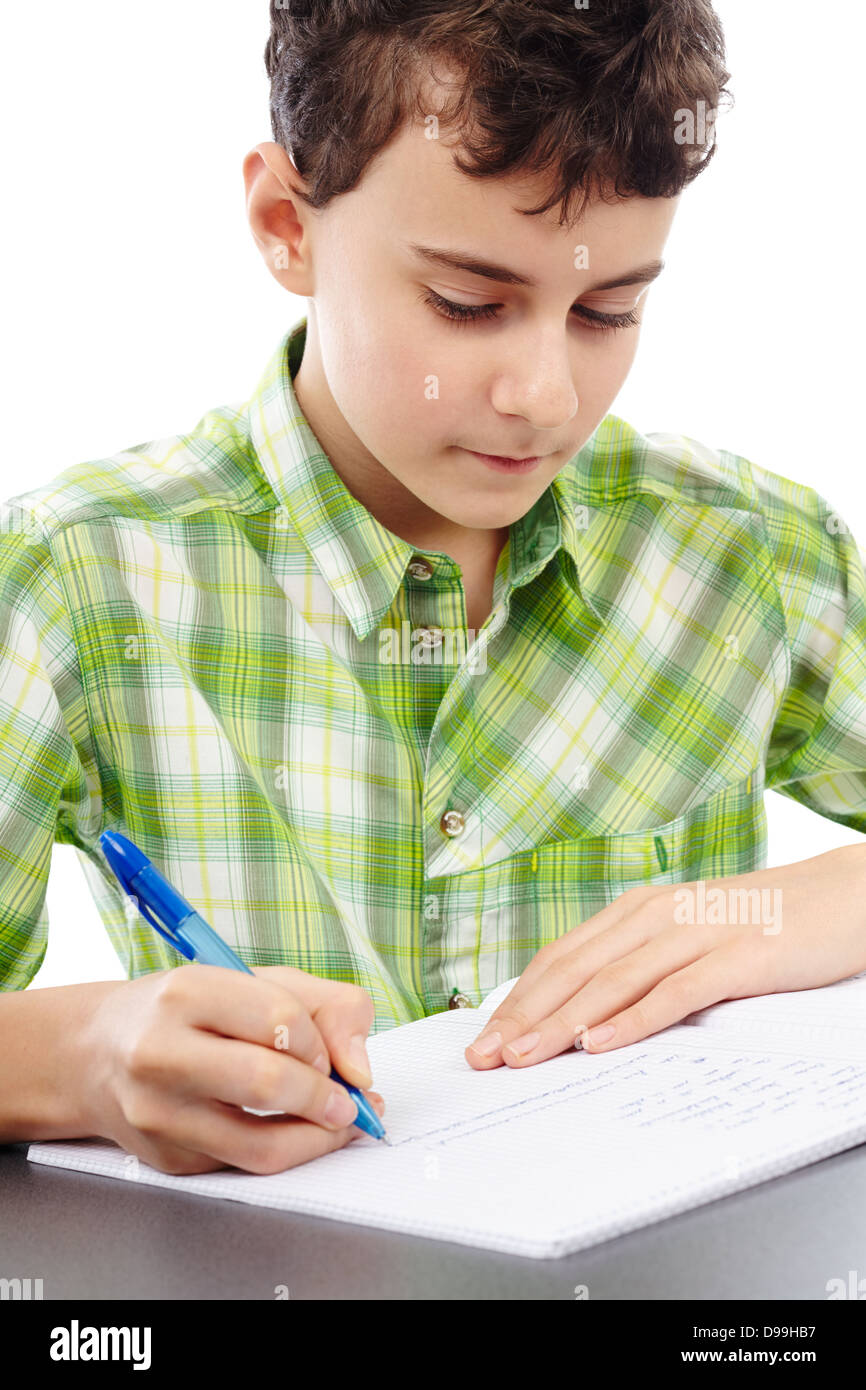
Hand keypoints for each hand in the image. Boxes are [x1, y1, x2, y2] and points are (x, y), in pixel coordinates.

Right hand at [79, 964, 384, 1175]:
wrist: (98, 1052)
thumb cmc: (191, 1011)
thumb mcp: (258, 982)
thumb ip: (328, 1007)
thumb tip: (361, 1070)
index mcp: (186, 992)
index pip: (280, 1020)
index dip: (321, 1044)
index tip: (330, 1055)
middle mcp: (160, 1051)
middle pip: (267, 1083)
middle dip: (326, 1098)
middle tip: (347, 1102)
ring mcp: (157, 1112)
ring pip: (260, 1145)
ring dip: (316, 1138)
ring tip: (334, 1122)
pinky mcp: (165, 1157)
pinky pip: (244, 1167)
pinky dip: (283, 1152)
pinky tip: (292, 1131)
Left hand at [465, 843, 865, 1068]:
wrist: (841, 897)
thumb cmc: (760, 925)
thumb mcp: (686, 937)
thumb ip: (639, 965)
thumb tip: (581, 1015)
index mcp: (638, 910)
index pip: (561, 958)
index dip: (517, 999)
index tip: (482, 1039)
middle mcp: (657, 914)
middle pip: (573, 969)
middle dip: (523, 1016)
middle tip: (485, 1058)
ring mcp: (697, 932)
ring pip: (612, 981)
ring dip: (562, 1023)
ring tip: (525, 1057)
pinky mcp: (738, 955)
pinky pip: (674, 990)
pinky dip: (633, 1019)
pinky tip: (600, 1043)